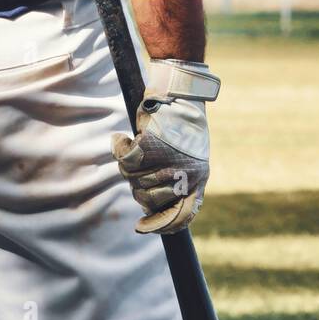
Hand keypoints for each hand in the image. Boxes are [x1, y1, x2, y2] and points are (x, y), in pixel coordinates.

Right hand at [111, 60, 218, 234]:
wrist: (181, 93)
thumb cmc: (182, 124)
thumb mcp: (189, 156)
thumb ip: (177, 181)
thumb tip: (151, 206)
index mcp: (198, 178)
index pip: (182, 215)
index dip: (161, 225)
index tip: (142, 226)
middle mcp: (185, 174)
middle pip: (148, 198)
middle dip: (138, 185)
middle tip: (137, 167)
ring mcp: (168, 161)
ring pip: (134, 179)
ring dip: (129, 165)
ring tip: (135, 147)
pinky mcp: (151, 145)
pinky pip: (126, 159)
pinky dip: (120, 147)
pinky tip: (122, 138)